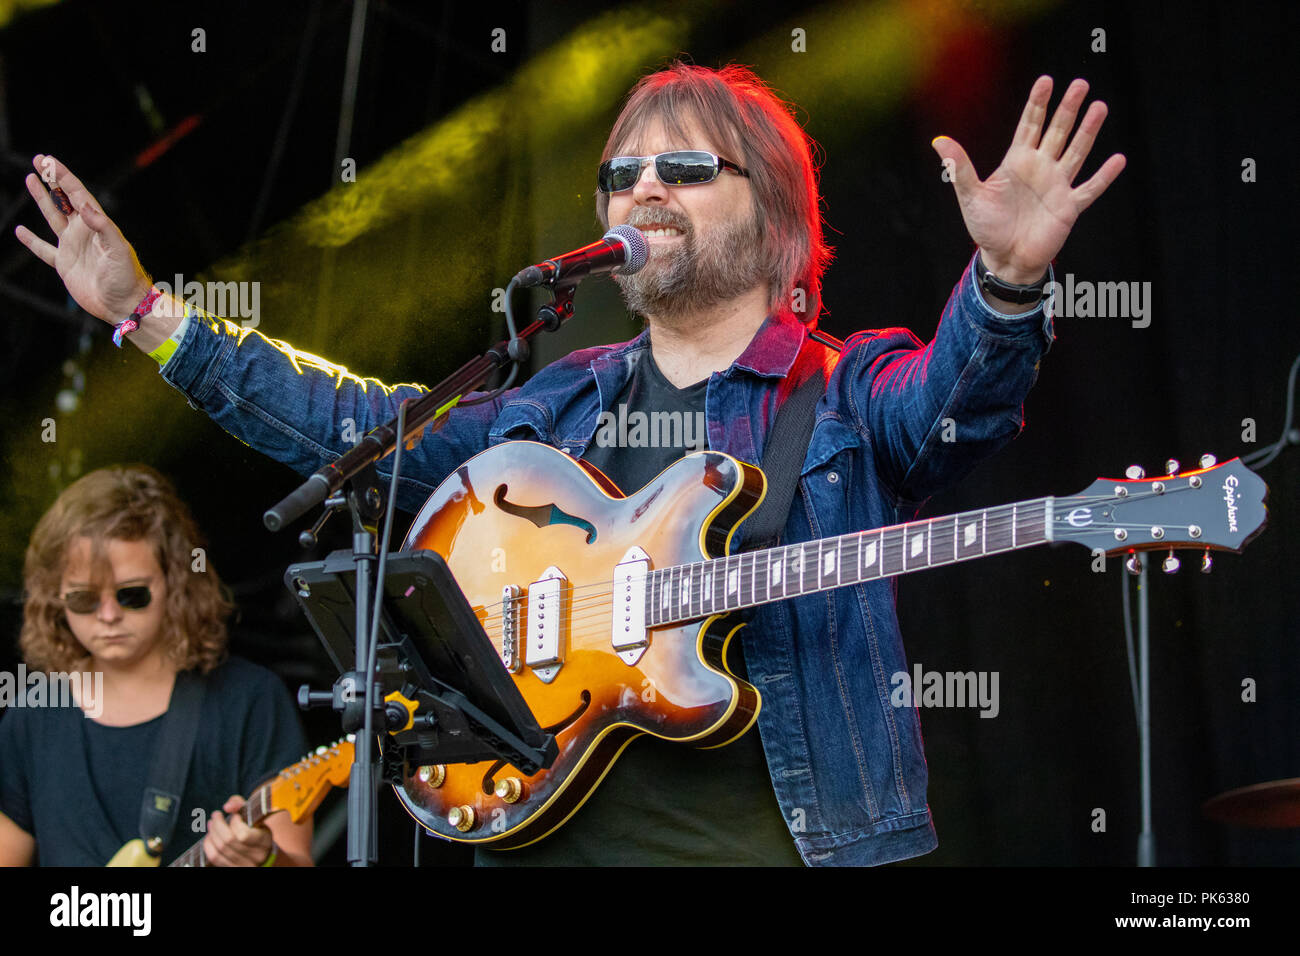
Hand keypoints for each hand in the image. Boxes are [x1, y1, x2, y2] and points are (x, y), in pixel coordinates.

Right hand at [14, 154, 152, 321]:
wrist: (123, 304)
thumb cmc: (127, 278)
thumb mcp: (119, 249)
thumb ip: (103, 227)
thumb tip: (84, 206)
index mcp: (97, 225)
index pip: (78, 194)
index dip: (63, 177)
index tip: (49, 161)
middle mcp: (83, 232)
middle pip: (64, 200)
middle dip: (52, 180)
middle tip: (38, 160)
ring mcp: (73, 247)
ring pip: (52, 217)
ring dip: (42, 199)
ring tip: (30, 179)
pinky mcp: (64, 264)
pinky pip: (43, 249)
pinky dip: (31, 241)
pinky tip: (20, 231)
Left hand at [203, 795, 274, 866]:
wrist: (259, 848)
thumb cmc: (255, 827)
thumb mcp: (253, 814)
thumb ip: (240, 804)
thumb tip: (227, 807)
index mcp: (264, 841)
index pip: (243, 835)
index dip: (235, 822)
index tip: (234, 815)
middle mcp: (256, 856)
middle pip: (228, 841)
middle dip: (218, 825)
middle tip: (216, 815)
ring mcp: (244, 865)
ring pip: (220, 850)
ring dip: (212, 834)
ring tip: (212, 823)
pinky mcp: (233, 869)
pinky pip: (215, 858)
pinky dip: (208, 845)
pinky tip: (210, 836)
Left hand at [932, 77, 1125, 282]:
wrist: (1005, 258)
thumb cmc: (987, 227)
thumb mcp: (971, 195)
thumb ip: (961, 167)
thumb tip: (939, 141)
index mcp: (1017, 161)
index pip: (1030, 125)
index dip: (1038, 103)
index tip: (1046, 81)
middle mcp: (1040, 168)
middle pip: (1057, 131)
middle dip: (1068, 109)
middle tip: (1080, 84)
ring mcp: (1057, 186)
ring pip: (1076, 152)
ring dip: (1088, 131)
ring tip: (1099, 107)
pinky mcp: (1069, 207)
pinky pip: (1090, 189)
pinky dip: (1103, 176)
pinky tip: (1118, 159)